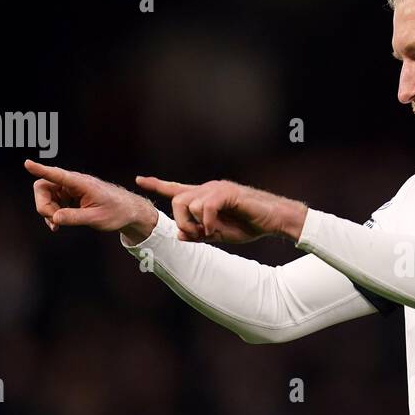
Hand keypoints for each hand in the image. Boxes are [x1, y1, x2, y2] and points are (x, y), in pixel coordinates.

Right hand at [25, 160, 156, 242]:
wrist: (129, 210)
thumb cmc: (116, 212)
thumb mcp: (97, 218)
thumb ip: (75, 217)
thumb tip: (54, 218)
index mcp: (82, 184)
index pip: (58, 175)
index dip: (41, 170)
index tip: (27, 163)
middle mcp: (74, 182)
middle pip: (43, 186)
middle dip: (43, 205)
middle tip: (54, 222)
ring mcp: (71, 187)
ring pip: (46, 193)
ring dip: (47, 210)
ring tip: (57, 225)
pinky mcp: (70, 193)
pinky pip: (52, 199)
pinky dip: (52, 211)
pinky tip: (59, 222)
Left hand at [134, 176, 307, 243]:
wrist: (274, 220)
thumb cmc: (250, 225)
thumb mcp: (220, 234)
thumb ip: (199, 234)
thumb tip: (178, 235)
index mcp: (205, 197)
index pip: (176, 189)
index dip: (157, 184)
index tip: (140, 179)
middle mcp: (208, 189)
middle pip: (177, 200)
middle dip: (181, 222)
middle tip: (197, 235)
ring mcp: (217, 189)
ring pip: (189, 204)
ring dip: (197, 225)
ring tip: (212, 233)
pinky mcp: (227, 192)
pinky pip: (205, 207)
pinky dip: (208, 222)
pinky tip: (216, 229)